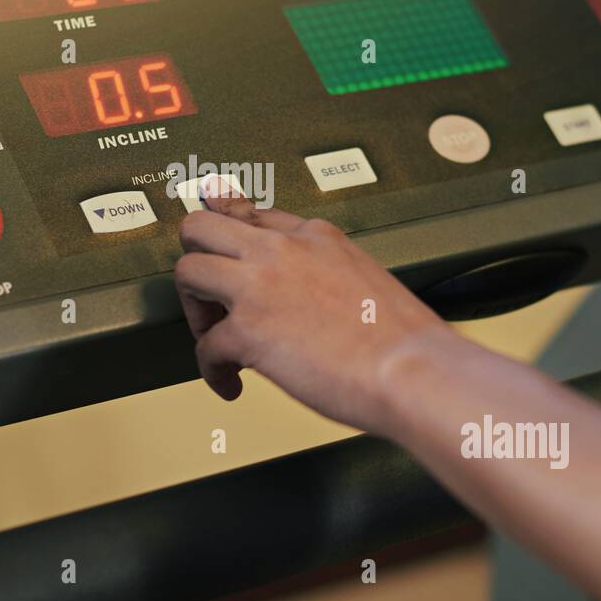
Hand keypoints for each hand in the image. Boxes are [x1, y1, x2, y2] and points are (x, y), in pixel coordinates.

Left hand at [172, 178, 450, 432]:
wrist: (412, 370)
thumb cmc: (400, 339)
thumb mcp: (364, 277)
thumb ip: (325, 272)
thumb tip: (307, 295)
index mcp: (314, 236)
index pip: (251, 216)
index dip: (227, 237)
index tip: (217, 252)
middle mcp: (281, 250)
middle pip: (200, 228)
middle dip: (196, 262)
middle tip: (212, 300)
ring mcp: (260, 285)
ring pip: (187, 273)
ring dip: (194, 312)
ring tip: (216, 340)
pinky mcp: (248, 330)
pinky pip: (205, 347)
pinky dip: (212, 371)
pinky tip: (232, 384)